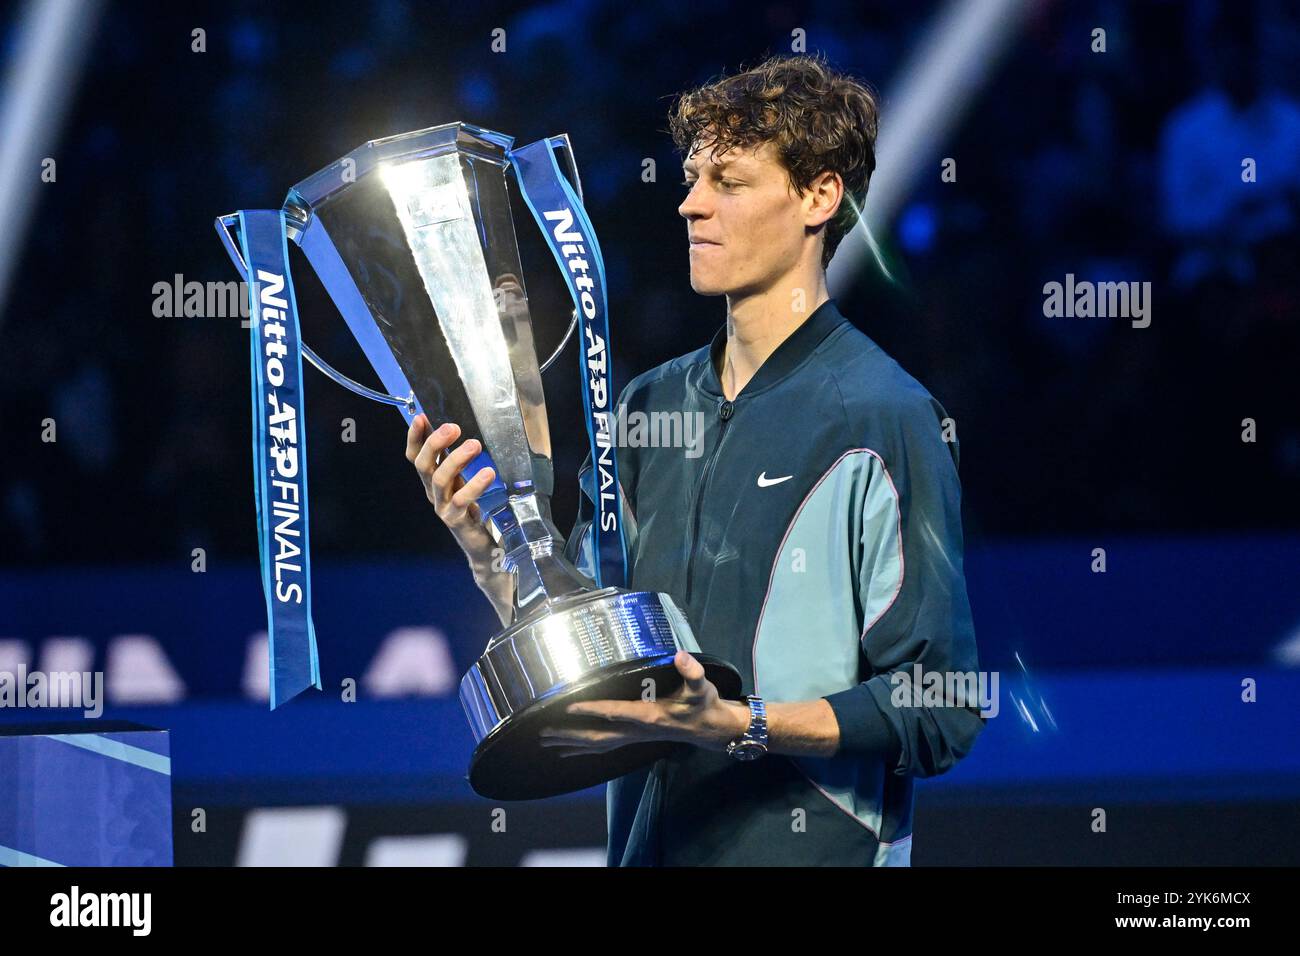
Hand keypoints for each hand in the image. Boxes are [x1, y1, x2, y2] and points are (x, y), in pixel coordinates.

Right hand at [405, 415, 498, 558]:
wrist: (476, 541)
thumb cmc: (467, 504)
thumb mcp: (457, 477)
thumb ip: (449, 456)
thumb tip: (444, 425)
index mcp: (430, 479)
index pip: (414, 456)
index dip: (414, 437)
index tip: (421, 417)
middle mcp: (431, 492)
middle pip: (423, 465)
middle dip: (435, 443)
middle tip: (454, 428)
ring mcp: (442, 507)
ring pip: (440, 480)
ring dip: (456, 459)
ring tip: (475, 445)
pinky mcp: (456, 519)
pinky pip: (462, 501)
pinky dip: (474, 486)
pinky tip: (488, 473)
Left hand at [538, 651, 749, 756]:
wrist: (710, 728)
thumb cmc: (703, 704)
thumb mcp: (701, 686)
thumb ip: (691, 671)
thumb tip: (680, 655)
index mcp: (649, 716)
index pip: (615, 712)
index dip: (592, 710)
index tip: (568, 706)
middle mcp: (637, 730)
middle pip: (598, 736)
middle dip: (570, 734)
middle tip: (543, 731)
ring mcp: (634, 738)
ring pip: (598, 745)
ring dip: (571, 744)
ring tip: (545, 740)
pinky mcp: (634, 738)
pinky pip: (604, 748)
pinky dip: (583, 750)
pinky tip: (567, 751)